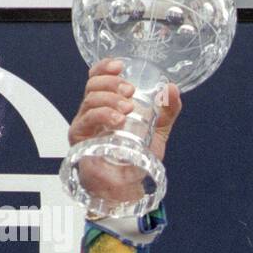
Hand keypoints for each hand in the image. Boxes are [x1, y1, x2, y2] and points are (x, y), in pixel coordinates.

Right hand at [67, 58, 182, 204]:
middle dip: (111, 83)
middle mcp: (92, 111)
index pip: (98, 78)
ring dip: (109, 99)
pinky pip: (87, 120)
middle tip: (130, 91)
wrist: (127, 186)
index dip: (105, 68)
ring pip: (89, 100)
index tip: (120, 66)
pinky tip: (117, 120)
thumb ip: (167, 111)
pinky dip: (103, 115)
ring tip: (127, 109)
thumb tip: (173, 89)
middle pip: (92, 85)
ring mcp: (85, 124)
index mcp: (107, 104)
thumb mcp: (157, 131)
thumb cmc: (136, 157)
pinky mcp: (80, 138)